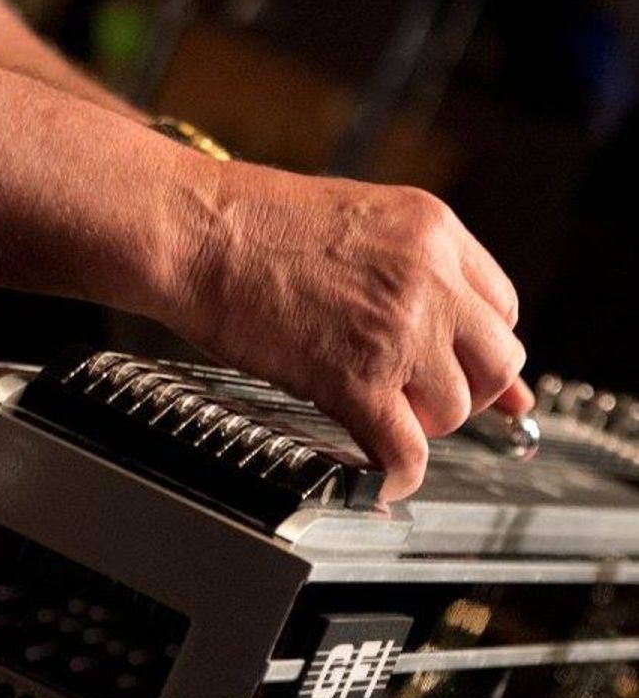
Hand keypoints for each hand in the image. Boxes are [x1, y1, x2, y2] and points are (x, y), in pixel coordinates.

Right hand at [168, 164, 533, 501]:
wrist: (196, 232)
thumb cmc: (251, 222)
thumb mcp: (355, 221)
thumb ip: (412, 270)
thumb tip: (442, 320)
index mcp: (432, 229)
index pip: (501, 305)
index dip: (475, 342)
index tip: (457, 360)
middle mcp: (429, 279)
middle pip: (497, 360)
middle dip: (466, 386)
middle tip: (423, 392)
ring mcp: (396, 330)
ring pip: (455, 409)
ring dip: (423, 422)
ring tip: (381, 412)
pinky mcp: (352, 378)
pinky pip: (404, 450)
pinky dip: (399, 474)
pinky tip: (384, 475)